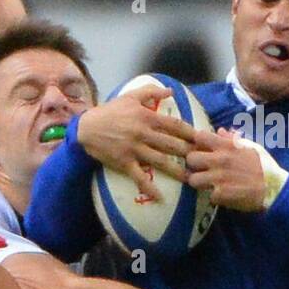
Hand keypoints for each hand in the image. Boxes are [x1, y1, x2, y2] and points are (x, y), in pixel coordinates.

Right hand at [76, 85, 196, 201]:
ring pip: (161, 161)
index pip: (175, 125)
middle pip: (172, 145)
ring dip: (177, 171)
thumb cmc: (109, 111)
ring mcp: (134, 150)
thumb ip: (151, 91)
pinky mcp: (124, 163)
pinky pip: (139, 177)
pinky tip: (160, 197)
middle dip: (189, 153)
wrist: (86, 128)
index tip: (202, 138)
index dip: (190, 132)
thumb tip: (171, 91)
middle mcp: (143, 134)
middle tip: (202, 160)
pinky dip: (149, 188)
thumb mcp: (129, 96)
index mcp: (147, 117)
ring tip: (190, 178)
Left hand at [185, 128, 267, 211]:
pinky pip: (206, 194)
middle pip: (190, 158)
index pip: (200, 136)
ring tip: (208, 183)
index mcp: (228, 146)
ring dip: (199, 182)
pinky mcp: (220, 194)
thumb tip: (220, 131)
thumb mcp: (252, 147)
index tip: (202, 148)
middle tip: (202, 168)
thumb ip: (233, 139)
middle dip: (194, 164)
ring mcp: (219, 178)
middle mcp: (221, 160)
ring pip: (193, 179)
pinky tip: (221, 194)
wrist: (275, 189)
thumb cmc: (264, 166)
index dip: (198, 142)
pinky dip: (213, 196)